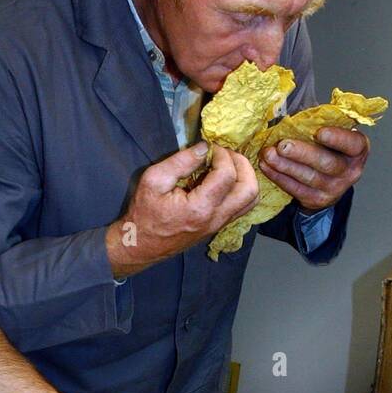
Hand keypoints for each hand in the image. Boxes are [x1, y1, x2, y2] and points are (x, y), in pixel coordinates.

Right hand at [107, 141, 258, 276]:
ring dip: (245, 177)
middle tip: (225, 154)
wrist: (140, 245)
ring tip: (228, 165)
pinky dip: (240, 188)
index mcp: (200, 208)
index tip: (210, 147)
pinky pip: (242, 207)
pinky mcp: (218, 226)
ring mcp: (219, 224)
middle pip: (250, 189)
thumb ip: (180, 162)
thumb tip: (204, 147)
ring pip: (251, 200)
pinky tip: (224, 178)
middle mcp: (215, 218)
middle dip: (242, 164)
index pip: (227, 175)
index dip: (223, 154)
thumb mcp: (153, 180)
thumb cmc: (143, 214)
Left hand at [258, 126, 369, 211]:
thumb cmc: (327, 148)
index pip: (353, 144)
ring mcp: (334, 189)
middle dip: (303, 153)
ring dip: (285, 165)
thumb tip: (294, 105)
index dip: (337, 138)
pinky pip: (296, 189)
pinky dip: (279, 177)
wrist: (328, 181)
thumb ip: (321, 121)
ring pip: (308, 178)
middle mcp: (349, 172)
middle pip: (327, 163)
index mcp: (357, 150)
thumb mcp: (332, 133)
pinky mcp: (316, 200)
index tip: (319, 132)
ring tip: (268, 154)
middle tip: (283, 145)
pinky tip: (266, 166)